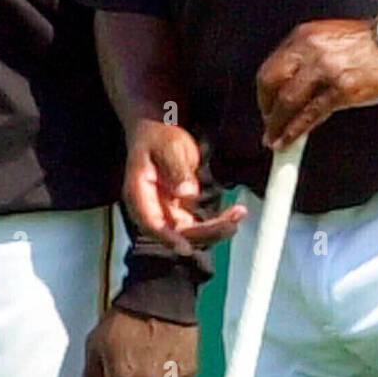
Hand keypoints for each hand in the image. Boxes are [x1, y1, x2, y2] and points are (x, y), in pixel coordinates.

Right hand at [125, 118, 245, 251]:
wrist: (159, 129)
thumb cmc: (160, 135)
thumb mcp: (168, 146)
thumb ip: (176, 168)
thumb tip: (186, 194)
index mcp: (139, 194)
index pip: (151, 223)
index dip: (168, 238)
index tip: (187, 246)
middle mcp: (153, 209)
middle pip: (176, 233)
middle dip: (205, 233)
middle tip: (232, 222)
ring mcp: (168, 211)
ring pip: (190, 233)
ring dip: (215, 230)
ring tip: (238, 214)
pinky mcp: (182, 210)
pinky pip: (199, 225)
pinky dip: (217, 222)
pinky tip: (235, 213)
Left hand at [257, 18, 377, 149]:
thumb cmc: (367, 43)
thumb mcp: (327, 39)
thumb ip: (306, 57)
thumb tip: (289, 85)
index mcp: (303, 36)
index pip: (271, 67)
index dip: (264, 92)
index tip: (266, 106)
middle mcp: (309, 50)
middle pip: (272, 83)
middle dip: (266, 109)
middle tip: (268, 125)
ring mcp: (325, 69)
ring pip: (288, 101)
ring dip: (276, 125)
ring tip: (274, 139)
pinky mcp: (342, 89)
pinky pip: (311, 114)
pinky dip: (295, 131)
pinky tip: (289, 141)